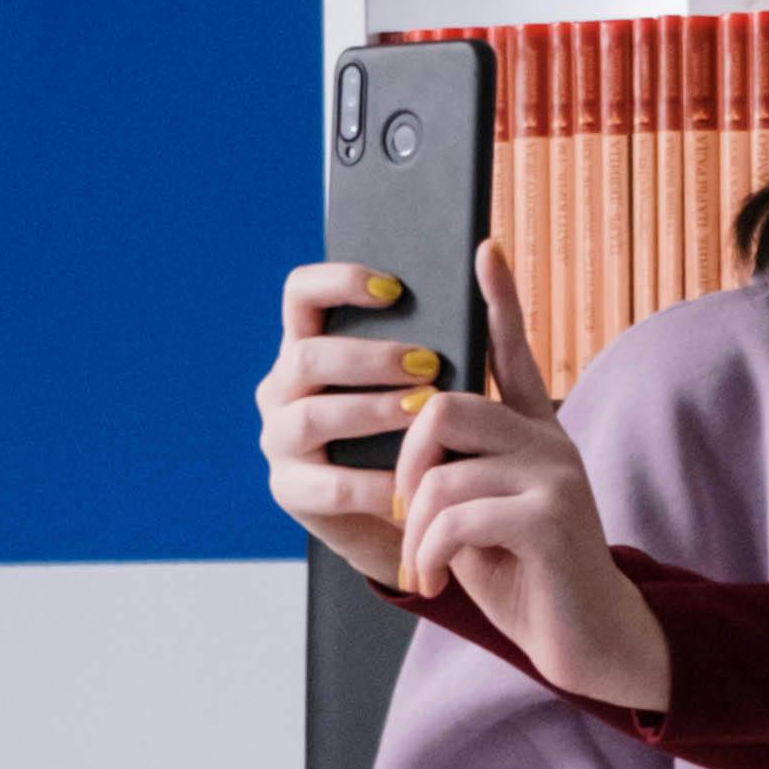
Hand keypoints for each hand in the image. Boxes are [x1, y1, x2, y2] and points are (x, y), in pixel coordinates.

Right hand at [258, 255, 456, 587]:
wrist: (414, 515)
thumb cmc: (427, 434)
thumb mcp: (440, 379)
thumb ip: (454, 328)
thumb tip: (489, 253)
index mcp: (310, 345)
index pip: (301, 293)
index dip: (339, 281)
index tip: (394, 289)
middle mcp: (282, 387)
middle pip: (307, 357)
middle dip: (369, 358)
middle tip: (428, 365)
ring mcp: (279, 438)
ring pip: (312, 415)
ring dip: (371, 411)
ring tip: (424, 413)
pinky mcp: (289, 490)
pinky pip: (329, 484)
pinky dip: (376, 482)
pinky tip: (414, 481)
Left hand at [394, 253, 670, 706]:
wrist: (590, 642)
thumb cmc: (528, 579)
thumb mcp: (482, 517)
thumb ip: (457, 472)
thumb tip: (412, 435)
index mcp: (534, 436)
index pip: (514, 353)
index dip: (501, 301)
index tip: (486, 248)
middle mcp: (548, 442)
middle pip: (444, 408)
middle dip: (404, 466)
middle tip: (403, 516)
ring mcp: (555, 475)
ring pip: (443, 471)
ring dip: (415, 529)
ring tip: (423, 565)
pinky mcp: (551, 516)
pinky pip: (457, 514)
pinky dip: (430, 553)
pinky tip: (437, 580)